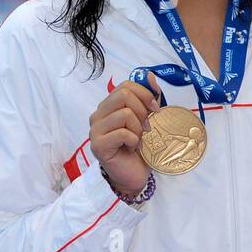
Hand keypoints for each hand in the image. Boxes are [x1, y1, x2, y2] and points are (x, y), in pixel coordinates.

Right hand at [89, 78, 158, 195]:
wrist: (134, 175)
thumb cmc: (140, 147)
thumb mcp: (149, 120)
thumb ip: (149, 99)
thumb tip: (150, 75)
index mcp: (108, 106)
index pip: (126, 86)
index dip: (145, 95)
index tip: (156, 110)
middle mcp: (98, 115)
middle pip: (124, 95)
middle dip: (143, 111)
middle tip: (146, 128)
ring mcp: (95, 130)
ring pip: (124, 114)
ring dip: (139, 129)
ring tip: (138, 140)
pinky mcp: (98, 145)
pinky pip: (123, 133)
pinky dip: (134, 141)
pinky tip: (132, 148)